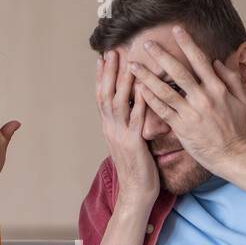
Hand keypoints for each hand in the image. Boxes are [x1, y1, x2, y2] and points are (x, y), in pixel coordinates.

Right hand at [97, 49, 157, 210]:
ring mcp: (120, 135)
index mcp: (109, 128)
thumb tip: (132, 109)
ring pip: (118, 103)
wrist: (136, 193)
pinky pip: (137, 118)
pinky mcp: (133, 143)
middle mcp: (111, 129)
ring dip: (121, 80)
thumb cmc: (137, 169)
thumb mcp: (129, 143)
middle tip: (111, 51)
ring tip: (125, 61)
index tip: (102, 58)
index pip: (101, 97)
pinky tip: (145, 86)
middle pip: (105, 95)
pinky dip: (140, 101)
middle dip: (107, 72)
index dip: (100, 77)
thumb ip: (128, 125)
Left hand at [129, 26, 245, 173]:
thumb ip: (231, 78)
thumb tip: (217, 62)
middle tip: (146, 43)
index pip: (199, 60)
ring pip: (165, 90)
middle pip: (178, 72)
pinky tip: (139, 89)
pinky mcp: (181, 127)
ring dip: (147, 76)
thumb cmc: (237, 128)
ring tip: (133, 66)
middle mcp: (203, 97)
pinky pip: (162, 110)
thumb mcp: (242, 100)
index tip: (176, 30)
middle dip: (161, 55)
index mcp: (217, 88)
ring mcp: (191, 113)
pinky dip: (150, 99)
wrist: (233, 155)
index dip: (187, 43)